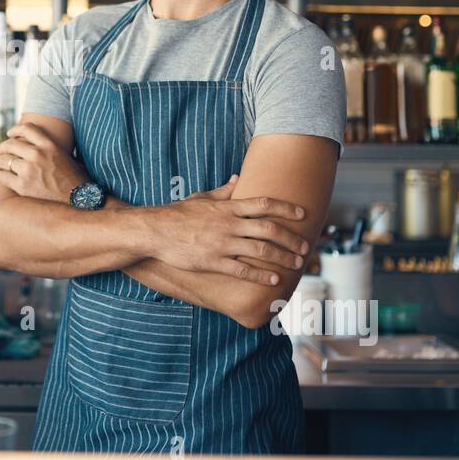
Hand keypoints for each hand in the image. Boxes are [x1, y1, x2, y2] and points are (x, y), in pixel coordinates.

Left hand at [0, 121, 87, 202]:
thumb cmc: (76, 181)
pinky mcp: (22, 186)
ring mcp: (29, 170)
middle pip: (11, 144)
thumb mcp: (68, 158)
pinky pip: (2, 176)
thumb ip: (54, 149)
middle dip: (2, 146)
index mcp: (50, 145)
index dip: (15, 130)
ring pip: (4, 160)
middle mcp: (38, 155)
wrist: (80, 201)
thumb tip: (42, 146)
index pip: (27, 129)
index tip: (9, 133)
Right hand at [144, 178, 309, 286]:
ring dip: (282, 257)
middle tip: (304, 247)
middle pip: (269, 229)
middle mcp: (229, 224)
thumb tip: (237, 179)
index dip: (286, 209)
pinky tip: (274, 279)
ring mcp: (222, 243)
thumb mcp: (201, 198)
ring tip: (295, 264)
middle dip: (290, 238)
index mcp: (227, 207)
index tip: (302, 215)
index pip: (264, 204)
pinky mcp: (213, 261)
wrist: (154, 231)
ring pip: (260, 250)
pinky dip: (261, 275)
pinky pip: (242, 269)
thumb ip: (223, 192)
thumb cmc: (178, 214)